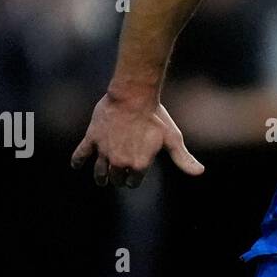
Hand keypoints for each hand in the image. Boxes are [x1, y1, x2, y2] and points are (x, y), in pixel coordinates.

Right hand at [71, 91, 204, 187]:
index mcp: (139, 164)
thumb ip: (184, 158)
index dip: (135, 179)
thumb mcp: (173, 138)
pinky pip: (81, 154)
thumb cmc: (156, 116)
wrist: (134, 95)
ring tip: (102, 179)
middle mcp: (120, 161)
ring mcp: (105, 151)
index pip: (134, 182)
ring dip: (102, 176)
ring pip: (100, 172)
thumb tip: (200, 172)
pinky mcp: (92, 138)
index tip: (135, 174)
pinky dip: (77, 161)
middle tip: (119, 175)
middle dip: (119, 178)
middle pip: (116, 178)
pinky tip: (76, 165)